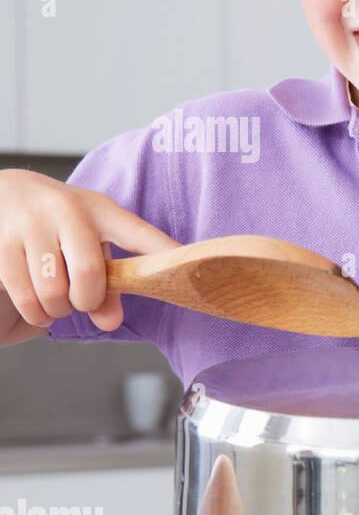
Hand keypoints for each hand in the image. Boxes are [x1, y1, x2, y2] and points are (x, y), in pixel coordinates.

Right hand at [0, 168, 180, 336]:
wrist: (3, 191)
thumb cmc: (58, 223)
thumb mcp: (90, 241)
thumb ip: (108, 283)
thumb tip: (110, 323)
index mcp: (100, 210)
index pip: (137, 232)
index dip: (162, 251)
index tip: (184, 263)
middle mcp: (66, 211)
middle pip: (90, 273)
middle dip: (87, 300)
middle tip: (82, 302)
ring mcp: (30, 223)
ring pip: (53, 288)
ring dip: (59, 308)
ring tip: (59, 302)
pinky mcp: (0, 241)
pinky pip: (24, 293)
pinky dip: (36, 311)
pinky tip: (39, 307)